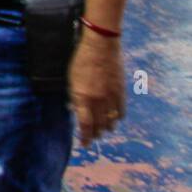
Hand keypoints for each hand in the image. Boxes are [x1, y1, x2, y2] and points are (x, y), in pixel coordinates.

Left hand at [69, 29, 125, 146]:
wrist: (101, 47)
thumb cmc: (81, 61)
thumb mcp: (71, 79)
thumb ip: (73, 97)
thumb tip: (74, 110)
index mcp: (82, 97)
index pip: (85, 125)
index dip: (85, 137)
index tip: (84, 144)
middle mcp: (98, 100)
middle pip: (99, 125)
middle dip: (96, 133)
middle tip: (93, 137)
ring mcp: (111, 97)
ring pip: (111, 120)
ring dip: (107, 127)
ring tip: (103, 130)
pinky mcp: (121, 92)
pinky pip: (121, 111)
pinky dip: (117, 117)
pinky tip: (115, 119)